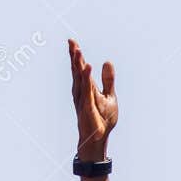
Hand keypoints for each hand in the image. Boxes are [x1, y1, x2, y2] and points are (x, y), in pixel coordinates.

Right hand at [69, 39, 116, 159]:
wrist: (100, 139)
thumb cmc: (103, 119)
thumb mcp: (109, 96)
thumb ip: (108, 80)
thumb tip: (107, 61)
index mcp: (86, 88)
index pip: (80, 69)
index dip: (76, 56)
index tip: (72, 42)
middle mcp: (81, 93)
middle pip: (76, 72)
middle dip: (74, 57)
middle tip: (71, 42)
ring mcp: (83, 100)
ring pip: (80, 79)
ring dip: (78, 65)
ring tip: (77, 51)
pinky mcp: (87, 108)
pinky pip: (87, 90)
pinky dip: (87, 79)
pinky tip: (87, 68)